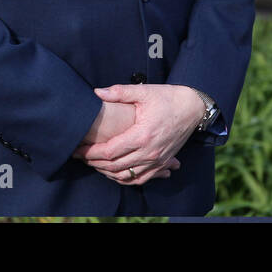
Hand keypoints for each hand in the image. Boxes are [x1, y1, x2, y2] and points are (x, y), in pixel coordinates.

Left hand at [73, 84, 203, 184]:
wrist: (193, 108)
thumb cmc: (168, 98)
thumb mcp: (144, 92)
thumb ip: (120, 92)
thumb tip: (98, 92)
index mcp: (142, 135)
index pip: (110, 151)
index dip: (91, 153)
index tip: (78, 150)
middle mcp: (149, 152)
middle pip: (115, 166)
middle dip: (94, 164)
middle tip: (81, 157)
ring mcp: (157, 160)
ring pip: (126, 176)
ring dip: (108, 173)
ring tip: (94, 165)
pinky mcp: (162, 163)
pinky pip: (141, 179)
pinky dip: (126, 179)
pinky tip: (115, 174)